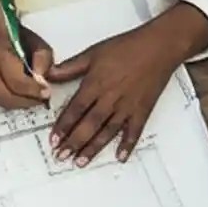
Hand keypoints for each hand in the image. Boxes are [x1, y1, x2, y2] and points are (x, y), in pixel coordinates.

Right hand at [0, 7, 52, 109]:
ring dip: (17, 104)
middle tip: (40, 100)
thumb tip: (42, 82)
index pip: (16, 82)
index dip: (33, 90)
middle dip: (26, 101)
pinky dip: (8, 102)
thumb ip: (43, 61)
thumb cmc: (16, 39)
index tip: (46, 93)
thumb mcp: (37, 44)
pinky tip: (20, 98)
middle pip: (6, 97)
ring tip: (32, 100)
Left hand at [46, 2, 207, 166]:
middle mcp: (110, 98)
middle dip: (74, 142)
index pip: (75, 110)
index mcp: (96, 84)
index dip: (63, 126)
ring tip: (80, 162)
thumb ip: (69, 67)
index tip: (53, 140)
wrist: (161, 45)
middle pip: (89, 125)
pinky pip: (134, 131)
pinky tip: (120, 157)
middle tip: (61, 156)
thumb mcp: (93, 53)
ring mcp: (127, 106)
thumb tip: (46, 74)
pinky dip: (128, 144)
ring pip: (107, 131)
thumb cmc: (127, 46)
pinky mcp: (143, 109)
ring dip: (93, 148)